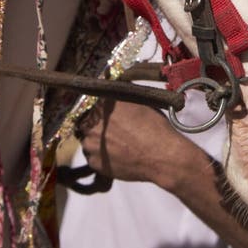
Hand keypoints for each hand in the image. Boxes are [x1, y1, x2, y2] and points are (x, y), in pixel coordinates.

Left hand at [78, 100, 201, 190]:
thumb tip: (115, 84)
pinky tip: (117, 156)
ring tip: (116, 145)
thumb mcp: (139, 101)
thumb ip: (121, 95)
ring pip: (88, 140)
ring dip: (97, 141)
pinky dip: (102, 157)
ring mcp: (91, 143)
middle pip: (86, 122)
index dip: (98, 109)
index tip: (106, 115)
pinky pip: (93, 158)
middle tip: (113, 131)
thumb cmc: (154, 126)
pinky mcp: (94, 162)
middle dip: (96, 126)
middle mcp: (92, 122)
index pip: (90, 103)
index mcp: (102, 103)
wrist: (161, 155)